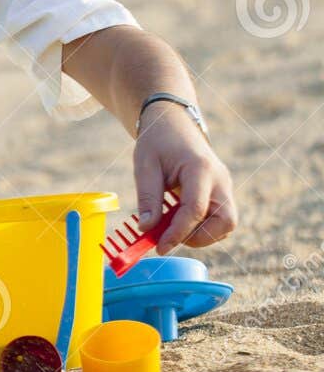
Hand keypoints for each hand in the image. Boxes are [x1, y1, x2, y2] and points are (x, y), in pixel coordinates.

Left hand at [133, 104, 237, 250]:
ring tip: (171, 227)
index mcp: (200, 169)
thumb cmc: (157, 141)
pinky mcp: (221, 192)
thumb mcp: (144, 166)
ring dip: (201, 234)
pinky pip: (219, 218)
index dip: (178, 233)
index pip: (195, 209)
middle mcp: (220, 180)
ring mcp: (224, 186)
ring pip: (226, 223)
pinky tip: (177, 221)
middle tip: (170, 237)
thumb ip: (148, 198)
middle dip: (200, 237)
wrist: (173, 124)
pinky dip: (201, 227)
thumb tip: (147, 229)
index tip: (160, 247)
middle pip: (226, 221)